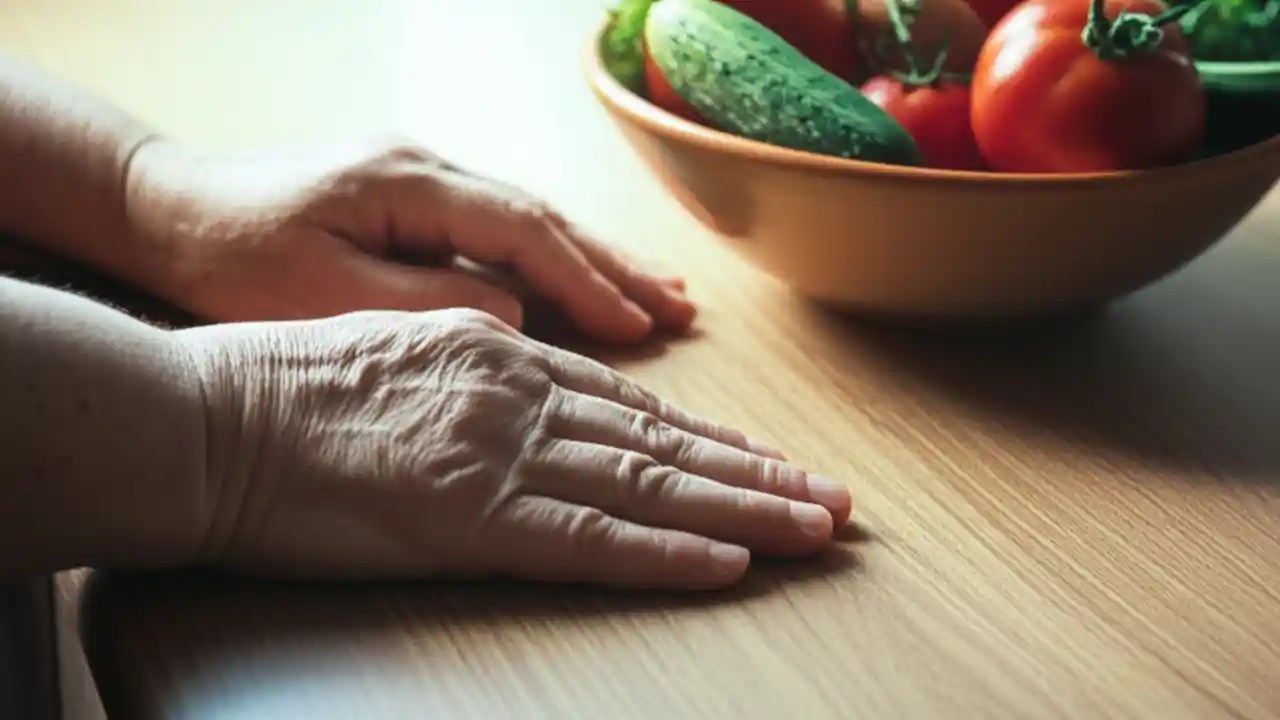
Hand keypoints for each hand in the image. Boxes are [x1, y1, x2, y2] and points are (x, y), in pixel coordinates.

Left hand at [128, 137, 693, 344]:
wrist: (169, 208)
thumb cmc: (233, 256)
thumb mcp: (322, 293)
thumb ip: (424, 304)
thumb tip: (515, 318)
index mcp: (408, 183)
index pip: (521, 231)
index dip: (585, 279)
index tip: (639, 324)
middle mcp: (428, 170)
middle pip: (544, 218)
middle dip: (616, 264)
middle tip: (684, 305)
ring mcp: (424, 181)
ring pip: (531, 223)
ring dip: (597, 259)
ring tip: (663, 293)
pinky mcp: (414, 202)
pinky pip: (500, 233)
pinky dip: (551, 260)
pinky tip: (584, 278)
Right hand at [177, 309, 851, 588]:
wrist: (204, 420)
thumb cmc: (280, 389)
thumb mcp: (393, 348)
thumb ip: (467, 365)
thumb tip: (515, 373)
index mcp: (498, 358)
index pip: (633, 408)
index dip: (712, 440)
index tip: (769, 458)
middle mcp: (518, 399)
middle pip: (664, 446)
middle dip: (758, 475)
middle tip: (831, 499)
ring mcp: (500, 458)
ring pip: (651, 488)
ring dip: (744, 511)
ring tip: (813, 528)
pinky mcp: (471, 520)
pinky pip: (591, 540)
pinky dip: (666, 552)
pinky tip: (727, 563)